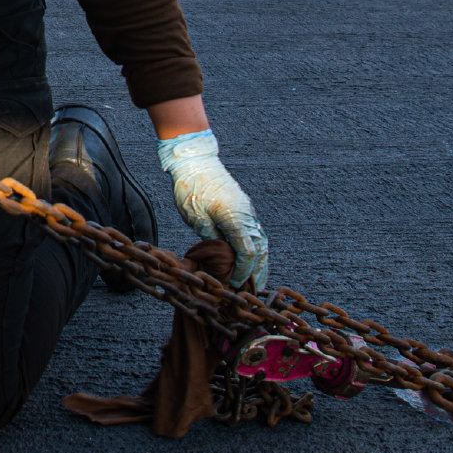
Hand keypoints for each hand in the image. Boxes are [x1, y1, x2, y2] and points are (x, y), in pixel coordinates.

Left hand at [157, 129, 268, 290]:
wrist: (195, 160)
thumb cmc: (191, 187)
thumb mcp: (196, 217)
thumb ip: (211, 238)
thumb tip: (222, 259)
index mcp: (235, 216)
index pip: (248, 252)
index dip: (243, 271)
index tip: (235, 284)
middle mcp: (247, 214)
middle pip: (261, 249)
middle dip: (257, 271)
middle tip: (252, 291)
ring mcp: (247, 210)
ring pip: (261, 241)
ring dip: (260, 262)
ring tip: (255, 282)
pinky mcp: (244, 208)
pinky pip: (255, 233)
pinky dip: (255, 250)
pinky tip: (251, 261)